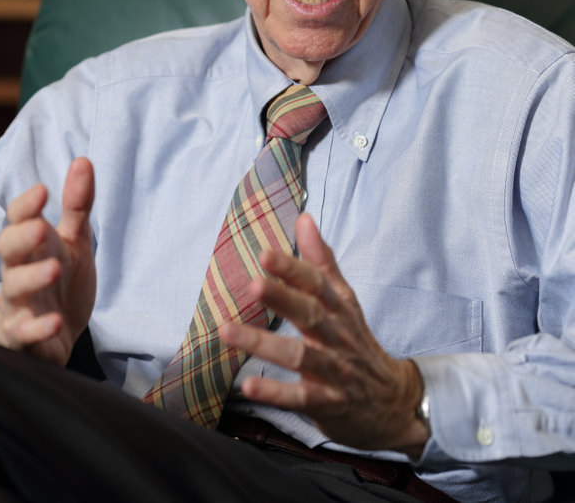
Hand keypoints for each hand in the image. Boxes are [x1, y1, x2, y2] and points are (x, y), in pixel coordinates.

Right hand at [0, 157, 95, 365]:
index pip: (19, 220)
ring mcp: (18, 303)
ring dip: (31, 278)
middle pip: (8, 250)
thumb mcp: (75, 241)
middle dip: (21, 237)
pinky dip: (37, 327)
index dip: (27, 206)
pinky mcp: (24, 336)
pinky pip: (24, 332)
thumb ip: (78, 205)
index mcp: (32, 244)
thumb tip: (83, 161)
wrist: (61, 332)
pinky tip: (55, 321)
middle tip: (40, 228)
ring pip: (13, 289)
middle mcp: (19, 270)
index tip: (43, 190)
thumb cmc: (62, 280)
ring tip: (54, 268)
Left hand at [220, 213, 428, 455]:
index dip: (292, 268)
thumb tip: (304, 218)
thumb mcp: (345, 300)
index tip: (265, 254)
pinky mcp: (327, 403)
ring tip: (226, 331)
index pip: (317, 283)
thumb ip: (322, 261)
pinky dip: (274, 392)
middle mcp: (337, 336)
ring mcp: (333, 370)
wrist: (393, 401)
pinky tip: (247, 386)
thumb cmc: (357, 342)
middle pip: (310, 313)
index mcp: (339, 308)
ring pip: (299, 355)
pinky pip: (300, 397)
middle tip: (252, 285)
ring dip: (263, 344)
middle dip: (282, 298)